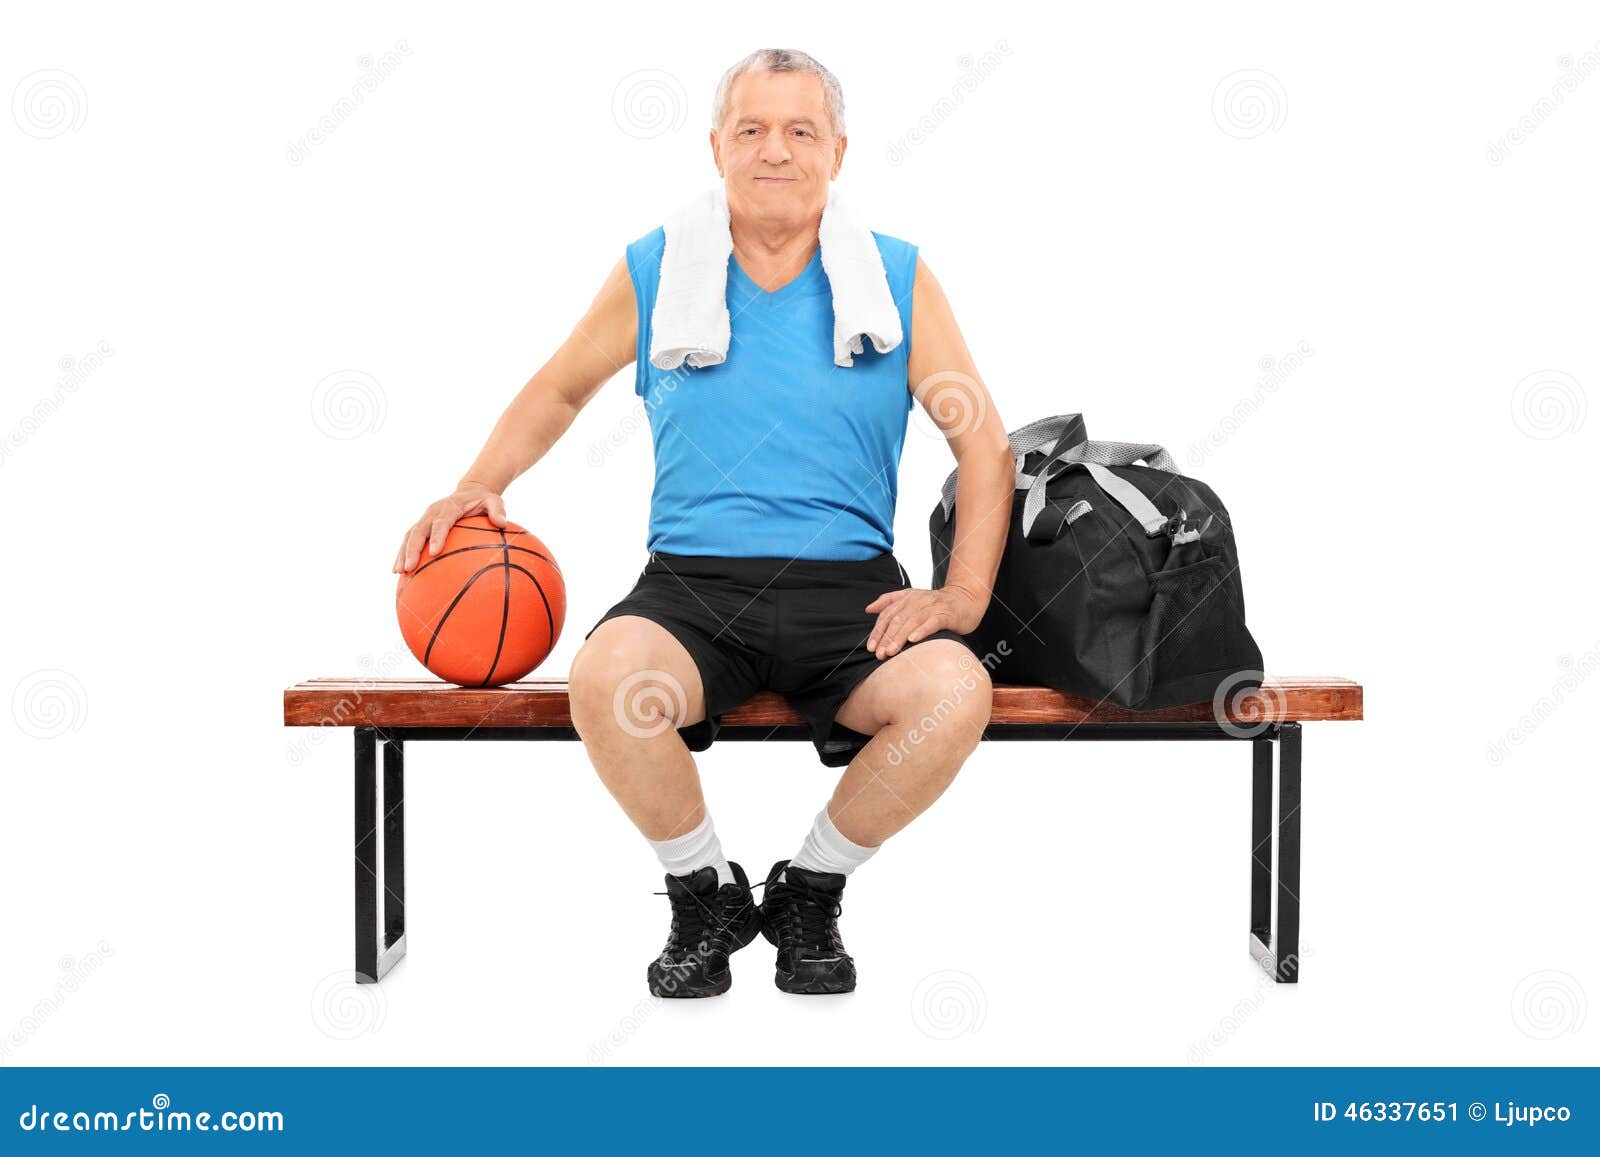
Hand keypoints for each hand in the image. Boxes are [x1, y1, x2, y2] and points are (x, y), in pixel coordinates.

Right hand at [392, 483, 507, 573]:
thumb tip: (502, 523)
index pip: (441, 522)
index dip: (437, 536)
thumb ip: (498, 510)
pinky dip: (403, 553)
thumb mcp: (494, 500)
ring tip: (399, 571)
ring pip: (410, 535)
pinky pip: (410, 539)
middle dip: (412, 549)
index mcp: (449, 506)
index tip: (435, 552)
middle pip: (418, 530)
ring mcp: (425, 519)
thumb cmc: (483, 500)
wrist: (470, 492)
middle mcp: (433, 512)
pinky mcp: (422, 526)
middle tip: (409, 568)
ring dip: (403, 553)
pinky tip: (401, 571)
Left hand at [862, 585, 985, 659]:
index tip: (871, 647)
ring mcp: (932, 606)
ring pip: (912, 621)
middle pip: (897, 619)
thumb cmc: (936, 605)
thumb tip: (868, 608)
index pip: (887, 614)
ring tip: (891, 652)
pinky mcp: (946, 614)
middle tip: (880, 654)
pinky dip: (922, 630)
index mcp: (907, 597)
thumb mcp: (911, 599)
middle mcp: (918, 600)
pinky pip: (932, 622)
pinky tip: (913, 640)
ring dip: (900, 637)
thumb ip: (889, 601)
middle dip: (887, 638)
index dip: (878, 631)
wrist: (965, 600)